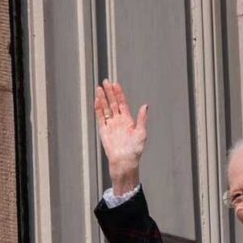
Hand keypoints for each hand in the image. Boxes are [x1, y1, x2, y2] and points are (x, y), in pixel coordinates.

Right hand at [94, 80, 148, 194]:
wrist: (125, 162)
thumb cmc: (135, 150)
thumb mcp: (141, 133)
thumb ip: (142, 119)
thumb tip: (145, 105)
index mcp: (128, 120)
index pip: (122, 103)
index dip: (119, 94)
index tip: (116, 84)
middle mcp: (118, 121)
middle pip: (112, 103)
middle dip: (109, 92)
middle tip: (106, 81)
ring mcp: (110, 125)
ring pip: (105, 108)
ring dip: (102, 98)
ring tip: (99, 88)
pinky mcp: (104, 131)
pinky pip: (100, 118)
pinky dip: (98, 109)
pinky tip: (97, 101)